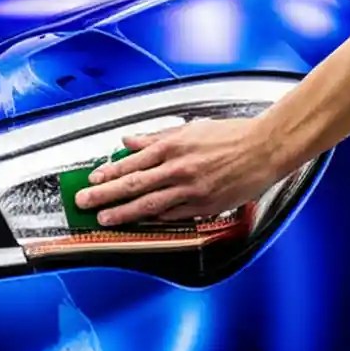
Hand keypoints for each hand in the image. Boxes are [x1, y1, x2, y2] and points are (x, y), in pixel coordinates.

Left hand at [74, 118, 282, 226]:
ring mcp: (191, 190)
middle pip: (133, 185)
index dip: (108, 173)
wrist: (265, 148)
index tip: (92, 181)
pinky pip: (174, 215)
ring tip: (105, 220)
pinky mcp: (204, 206)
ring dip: (123, 213)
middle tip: (84, 203)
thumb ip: (157, 137)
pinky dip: (155, 218)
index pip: (131, 162)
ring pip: (149, 205)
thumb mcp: (190, 129)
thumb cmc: (231, 136)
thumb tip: (129, 141)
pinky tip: (142, 221)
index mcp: (173, 147)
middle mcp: (178, 169)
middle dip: (104, 196)